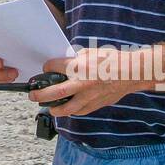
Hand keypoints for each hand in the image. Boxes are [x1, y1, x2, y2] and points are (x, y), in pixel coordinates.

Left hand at [28, 47, 150, 116]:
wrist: (131, 73)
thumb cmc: (112, 60)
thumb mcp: (91, 52)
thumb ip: (76, 59)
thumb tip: (65, 63)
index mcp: (78, 67)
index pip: (53, 67)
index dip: (47, 67)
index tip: (46, 68)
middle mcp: (81, 83)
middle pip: (54, 92)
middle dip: (40, 95)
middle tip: (33, 95)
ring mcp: (89, 96)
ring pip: (66, 108)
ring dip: (55, 109)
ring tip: (49, 108)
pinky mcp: (96, 104)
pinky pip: (80, 111)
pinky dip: (72, 111)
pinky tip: (68, 109)